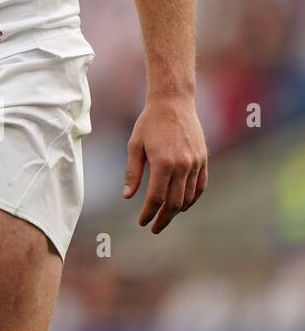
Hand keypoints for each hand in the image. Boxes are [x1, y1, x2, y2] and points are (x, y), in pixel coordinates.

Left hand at [123, 94, 207, 232]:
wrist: (173, 103)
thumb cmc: (149, 123)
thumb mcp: (134, 145)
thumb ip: (132, 172)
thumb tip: (128, 196)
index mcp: (163, 163)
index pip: (157, 198)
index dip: (149, 213)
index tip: (142, 222)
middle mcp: (183, 166)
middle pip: (174, 203)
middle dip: (163, 218)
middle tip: (154, 227)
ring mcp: (196, 163)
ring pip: (188, 197)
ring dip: (177, 211)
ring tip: (165, 217)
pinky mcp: (203, 160)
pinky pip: (200, 186)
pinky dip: (192, 199)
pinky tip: (182, 205)